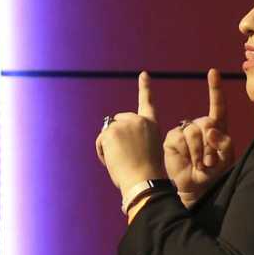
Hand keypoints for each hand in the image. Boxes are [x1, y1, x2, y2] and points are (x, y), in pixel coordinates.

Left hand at [96, 71, 164, 193]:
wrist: (145, 179)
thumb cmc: (147, 173)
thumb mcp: (147, 151)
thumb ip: (136, 140)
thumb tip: (116, 140)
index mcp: (152, 125)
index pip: (147, 103)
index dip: (145, 88)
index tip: (143, 74)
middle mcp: (139, 120)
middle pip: (118, 121)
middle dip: (115, 134)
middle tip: (122, 155)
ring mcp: (125, 124)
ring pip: (108, 132)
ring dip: (109, 146)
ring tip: (120, 160)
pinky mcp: (112, 130)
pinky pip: (101, 140)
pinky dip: (103, 151)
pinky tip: (113, 159)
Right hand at [164, 67, 235, 204]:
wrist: (196, 187)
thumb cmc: (215, 173)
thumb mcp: (226, 160)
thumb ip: (224, 143)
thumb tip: (211, 128)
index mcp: (217, 128)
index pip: (218, 106)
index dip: (215, 89)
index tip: (213, 72)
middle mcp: (200, 127)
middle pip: (207, 121)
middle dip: (211, 143)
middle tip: (210, 161)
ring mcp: (185, 132)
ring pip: (194, 131)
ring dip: (200, 151)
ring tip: (201, 164)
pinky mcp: (172, 139)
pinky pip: (182, 138)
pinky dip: (190, 152)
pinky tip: (190, 162)